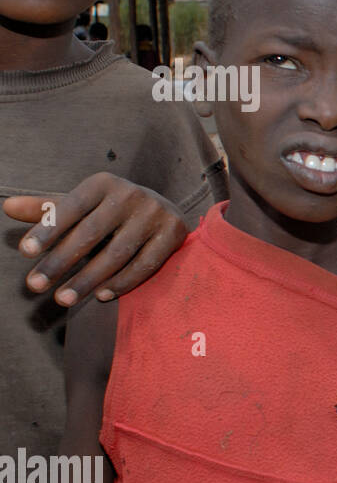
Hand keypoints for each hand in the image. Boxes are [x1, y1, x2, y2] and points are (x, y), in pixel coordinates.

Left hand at [4, 173, 187, 306]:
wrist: (165, 211)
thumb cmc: (112, 212)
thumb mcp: (82, 206)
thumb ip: (48, 210)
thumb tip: (7, 207)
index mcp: (103, 183)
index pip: (69, 207)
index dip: (47, 230)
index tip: (24, 252)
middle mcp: (130, 194)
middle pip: (90, 233)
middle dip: (60, 262)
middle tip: (35, 286)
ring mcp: (155, 214)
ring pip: (117, 253)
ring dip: (87, 279)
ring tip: (63, 298)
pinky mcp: (173, 233)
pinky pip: (144, 264)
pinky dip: (122, 282)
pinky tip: (100, 295)